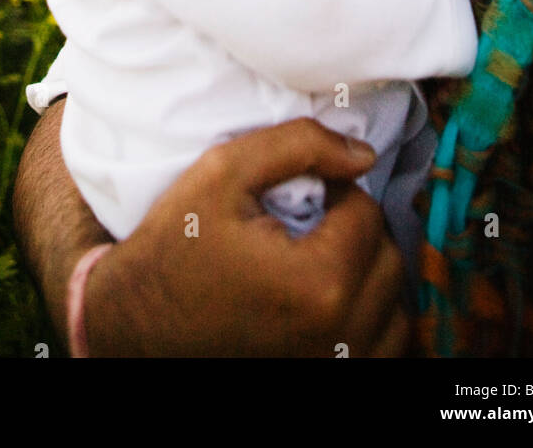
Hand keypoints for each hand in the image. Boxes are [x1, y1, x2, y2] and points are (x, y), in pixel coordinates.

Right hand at [83, 118, 409, 357]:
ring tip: (324, 259)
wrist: (136, 322)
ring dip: (370, 275)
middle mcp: (338, 338)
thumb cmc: (176, 244)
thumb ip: (300, 145)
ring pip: (396, 310)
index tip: (300, 194)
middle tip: (312, 222)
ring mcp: (334, 370)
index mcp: (319, 284)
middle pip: (389, 259)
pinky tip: (333, 300)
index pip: (367, 213)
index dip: (336, 190)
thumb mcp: (224, 171)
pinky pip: (384, 349)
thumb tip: (363, 155)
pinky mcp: (329, 387)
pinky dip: (371, 321)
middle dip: (357, 230)